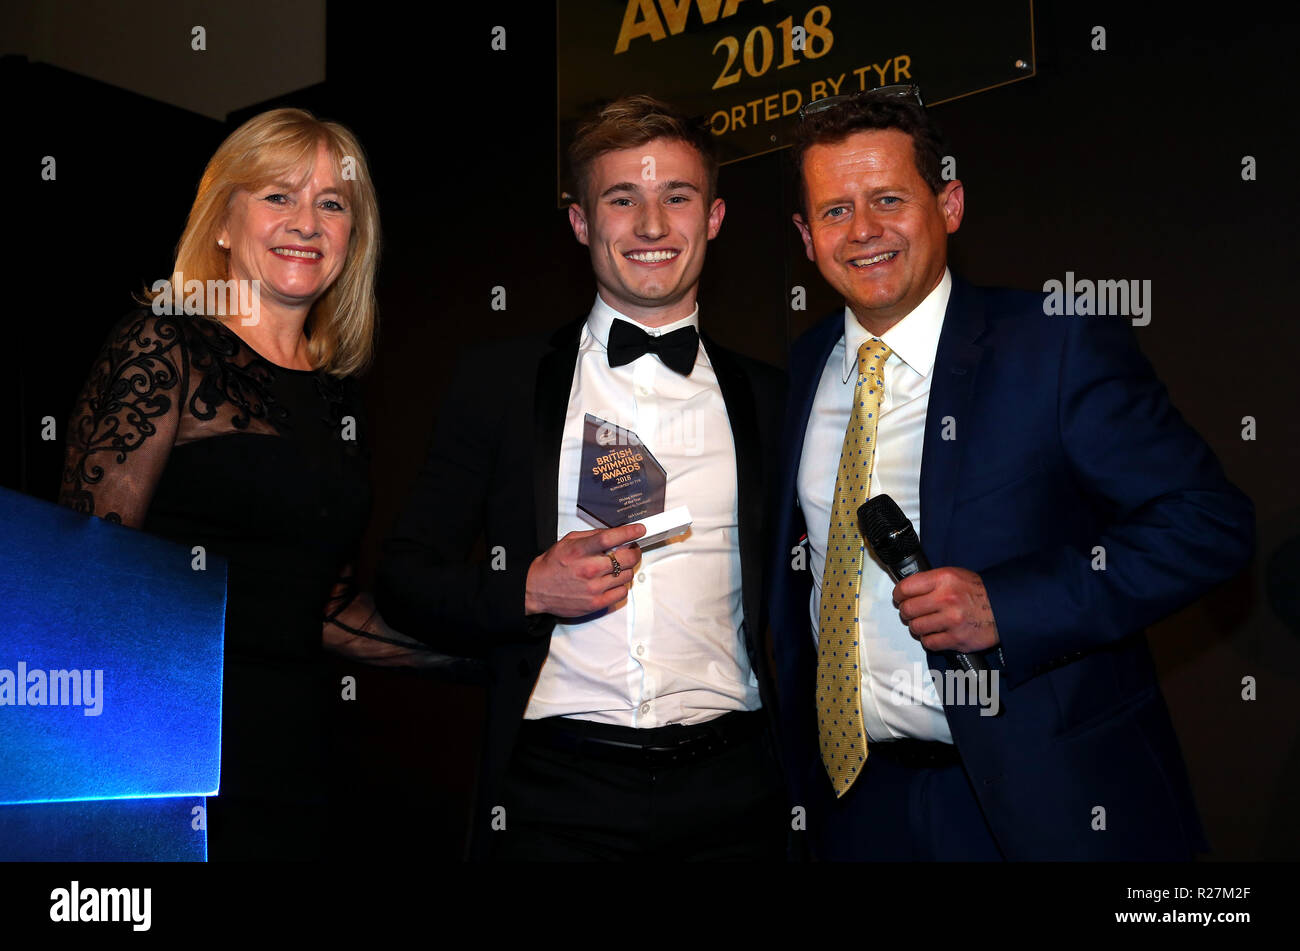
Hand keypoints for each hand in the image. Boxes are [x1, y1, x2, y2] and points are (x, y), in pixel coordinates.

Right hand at [524, 523, 645, 617]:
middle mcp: (588, 569)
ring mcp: (593, 588)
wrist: (536, 589)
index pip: (610, 538)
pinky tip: (613, 581)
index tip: (639, 530)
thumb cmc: (552, 566)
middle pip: (626, 558)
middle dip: (634, 551)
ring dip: (626, 569)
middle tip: (632, 549)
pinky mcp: (596, 603)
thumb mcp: (568, 542)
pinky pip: (622, 593)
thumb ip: (592, 536)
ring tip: (618, 566)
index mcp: (580, 551)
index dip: (629, 532)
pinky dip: (621, 585)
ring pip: (627, 575)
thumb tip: (614, 533)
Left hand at [893, 566, 999, 653]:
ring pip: (916, 627)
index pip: (906, 588)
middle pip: (907, 609)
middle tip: (911, 612)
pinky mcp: (956, 639)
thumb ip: (931, 581)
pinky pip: (929, 643)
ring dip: (917, 627)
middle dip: (906, 612)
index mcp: (944, 579)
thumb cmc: (979, 592)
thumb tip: (906, 589)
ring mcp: (951, 620)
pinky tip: (935, 634)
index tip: (899, 598)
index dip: (898, 594)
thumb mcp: (955, 575)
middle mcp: (946, 598)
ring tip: (924, 624)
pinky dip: (929, 640)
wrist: (1005, 609)